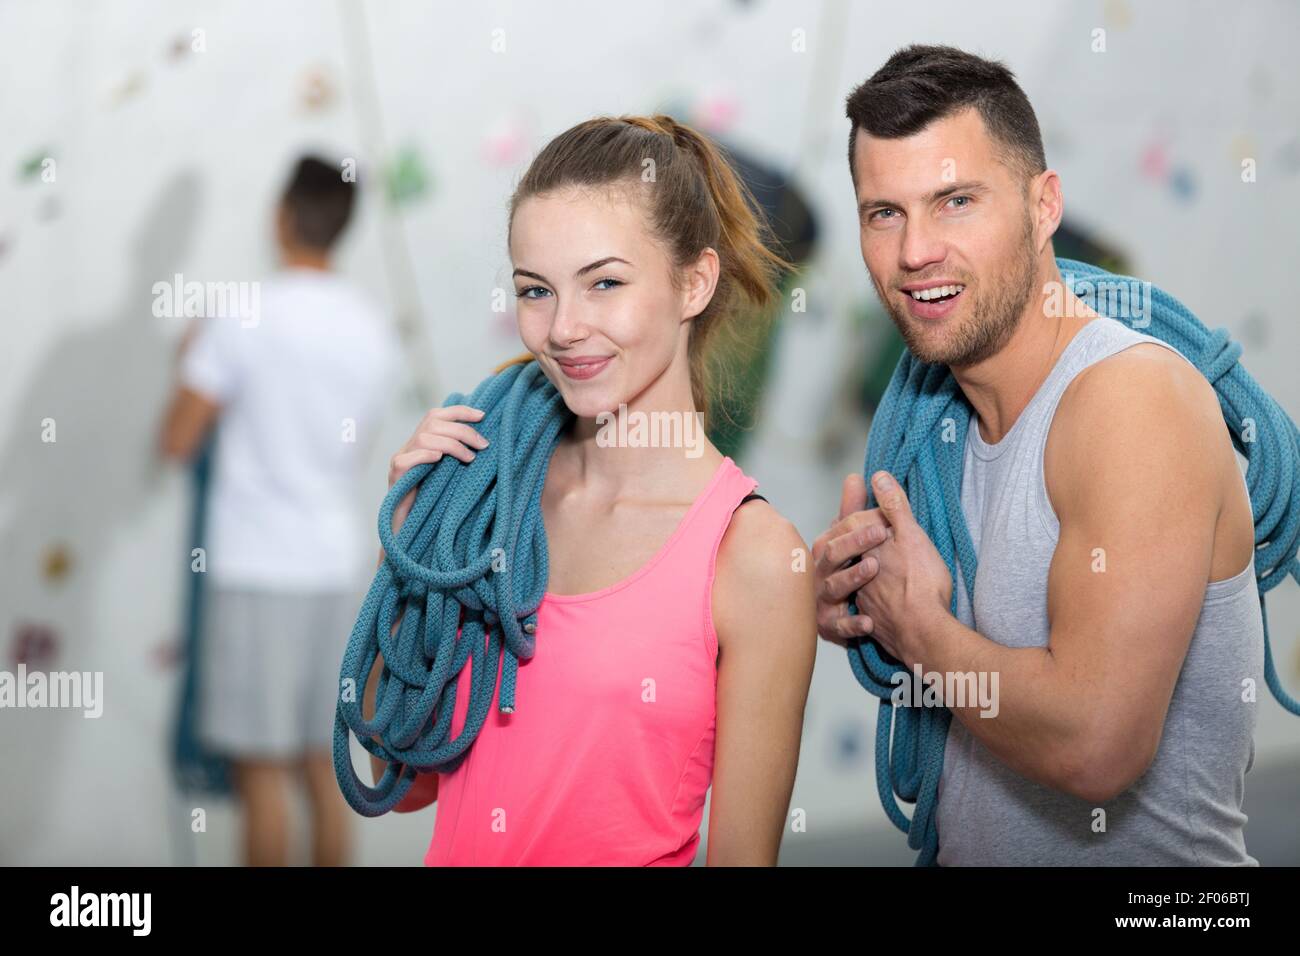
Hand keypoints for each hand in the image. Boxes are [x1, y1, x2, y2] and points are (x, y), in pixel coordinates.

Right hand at [387, 405, 488, 536]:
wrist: (409, 525)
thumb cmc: (432, 498)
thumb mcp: (449, 472)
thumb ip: (458, 455)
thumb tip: (485, 443)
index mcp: (422, 441)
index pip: (437, 415)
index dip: (459, 412)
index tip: (482, 415)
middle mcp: (409, 446)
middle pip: (433, 423)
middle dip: (462, 431)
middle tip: (483, 445)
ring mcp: (400, 459)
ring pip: (424, 438)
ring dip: (451, 445)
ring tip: (469, 458)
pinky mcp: (395, 475)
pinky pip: (407, 460)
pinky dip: (424, 456)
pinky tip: (439, 459)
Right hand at [813, 474, 892, 646]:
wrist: (859, 617)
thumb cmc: (850, 573)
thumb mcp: (851, 541)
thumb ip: (852, 511)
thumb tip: (855, 476)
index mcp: (825, 552)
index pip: (836, 534)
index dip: (857, 526)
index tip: (881, 519)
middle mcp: (820, 575)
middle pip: (832, 555)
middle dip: (855, 543)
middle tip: (881, 532)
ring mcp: (823, 601)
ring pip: (834, 588)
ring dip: (853, 577)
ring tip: (873, 567)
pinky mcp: (830, 628)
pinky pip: (838, 627)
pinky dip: (852, 624)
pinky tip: (869, 621)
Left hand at [852, 471, 953, 665]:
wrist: (923, 632)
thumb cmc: (920, 583)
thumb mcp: (910, 536)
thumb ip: (893, 507)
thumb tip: (878, 476)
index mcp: (864, 551)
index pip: (847, 527)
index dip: (855, 516)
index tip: (861, 511)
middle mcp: (856, 575)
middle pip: (842, 553)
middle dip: (845, 542)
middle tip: (850, 533)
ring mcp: (862, 600)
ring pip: (847, 581)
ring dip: (852, 572)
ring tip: (864, 566)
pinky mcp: (871, 622)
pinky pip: (857, 610)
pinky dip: (862, 602)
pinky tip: (870, 603)